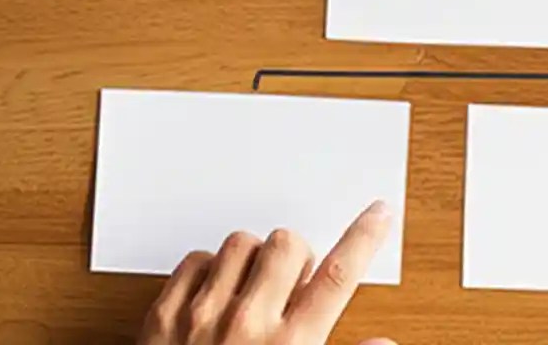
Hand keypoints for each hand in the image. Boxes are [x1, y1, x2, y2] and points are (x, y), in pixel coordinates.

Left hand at [138, 201, 394, 344]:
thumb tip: (383, 344)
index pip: (338, 274)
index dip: (364, 236)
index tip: (378, 215)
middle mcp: (247, 326)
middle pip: (288, 245)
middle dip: (298, 256)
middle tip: (294, 281)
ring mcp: (202, 317)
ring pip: (240, 244)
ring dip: (253, 258)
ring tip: (253, 287)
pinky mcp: (164, 317)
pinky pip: (195, 261)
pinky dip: (209, 270)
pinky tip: (217, 293)